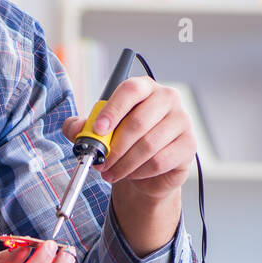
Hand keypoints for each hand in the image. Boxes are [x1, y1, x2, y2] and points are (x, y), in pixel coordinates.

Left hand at [61, 76, 195, 201]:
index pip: (130, 90)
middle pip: (138, 122)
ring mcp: (182, 120)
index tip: (97, 130)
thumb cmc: (125, 142)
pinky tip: (131, 174)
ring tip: (111, 173)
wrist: (147, 169)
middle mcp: (167, 98)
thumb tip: (73, 127)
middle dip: (114, 147)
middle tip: (100, 163)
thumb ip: (83, 127)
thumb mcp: (100, 133)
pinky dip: (140, 172)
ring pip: (148, 145)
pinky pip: (160, 161)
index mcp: (144, 87)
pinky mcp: (189, 144)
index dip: (112, 110)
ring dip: (124, 164)